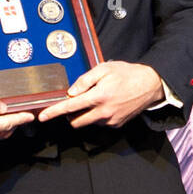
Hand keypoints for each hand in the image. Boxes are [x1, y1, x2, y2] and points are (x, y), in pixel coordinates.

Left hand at [36, 61, 162, 127]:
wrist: (150, 85)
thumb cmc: (126, 73)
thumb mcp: (104, 68)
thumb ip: (85, 80)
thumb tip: (71, 92)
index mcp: (99, 96)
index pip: (70, 107)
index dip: (54, 112)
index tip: (43, 117)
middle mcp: (104, 112)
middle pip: (76, 121)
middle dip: (70, 115)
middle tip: (74, 103)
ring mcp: (111, 120)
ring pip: (88, 122)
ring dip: (85, 115)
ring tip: (97, 99)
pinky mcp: (117, 124)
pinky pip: (100, 123)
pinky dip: (98, 116)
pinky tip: (107, 104)